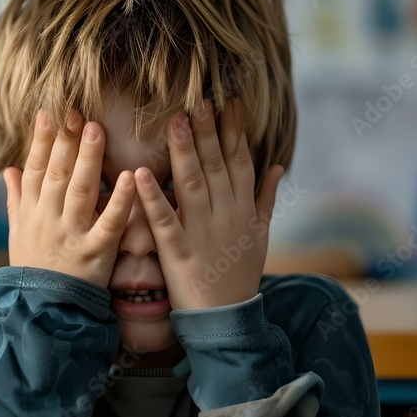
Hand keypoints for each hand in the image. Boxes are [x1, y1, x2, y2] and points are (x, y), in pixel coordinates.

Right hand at [3, 109, 135, 287]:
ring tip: (97, 130)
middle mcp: (48, 219)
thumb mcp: (17, 234)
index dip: (42, 141)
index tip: (49, 113)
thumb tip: (9, 169)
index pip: (36, 169)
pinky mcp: (94, 253)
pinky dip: (119, 200)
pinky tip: (131, 177)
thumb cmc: (33, 270)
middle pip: (57, 173)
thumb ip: (16, 199)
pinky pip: (109, 223)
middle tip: (77, 111)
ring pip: (80, 191)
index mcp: (31, 212)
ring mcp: (71, 235)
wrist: (42, 313)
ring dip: (89, 159)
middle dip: (66, 141)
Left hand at [134, 100, 283, 309]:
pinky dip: (152, 198)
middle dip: (207, 131)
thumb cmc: (240, 272)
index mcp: (243, 209)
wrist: (227, 318)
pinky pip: (163, 221)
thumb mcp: (260, 234)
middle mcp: (225, 215)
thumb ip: (266, 198)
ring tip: (173, 121)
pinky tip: (138, 174)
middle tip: (198, 99)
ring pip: (191, 185)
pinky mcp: (178, 252)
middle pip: (216, 166)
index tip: (228, 101)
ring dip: (182, 152)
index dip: (234, 130)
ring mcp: (201, 233)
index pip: (240, 161)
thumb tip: (277, 166)